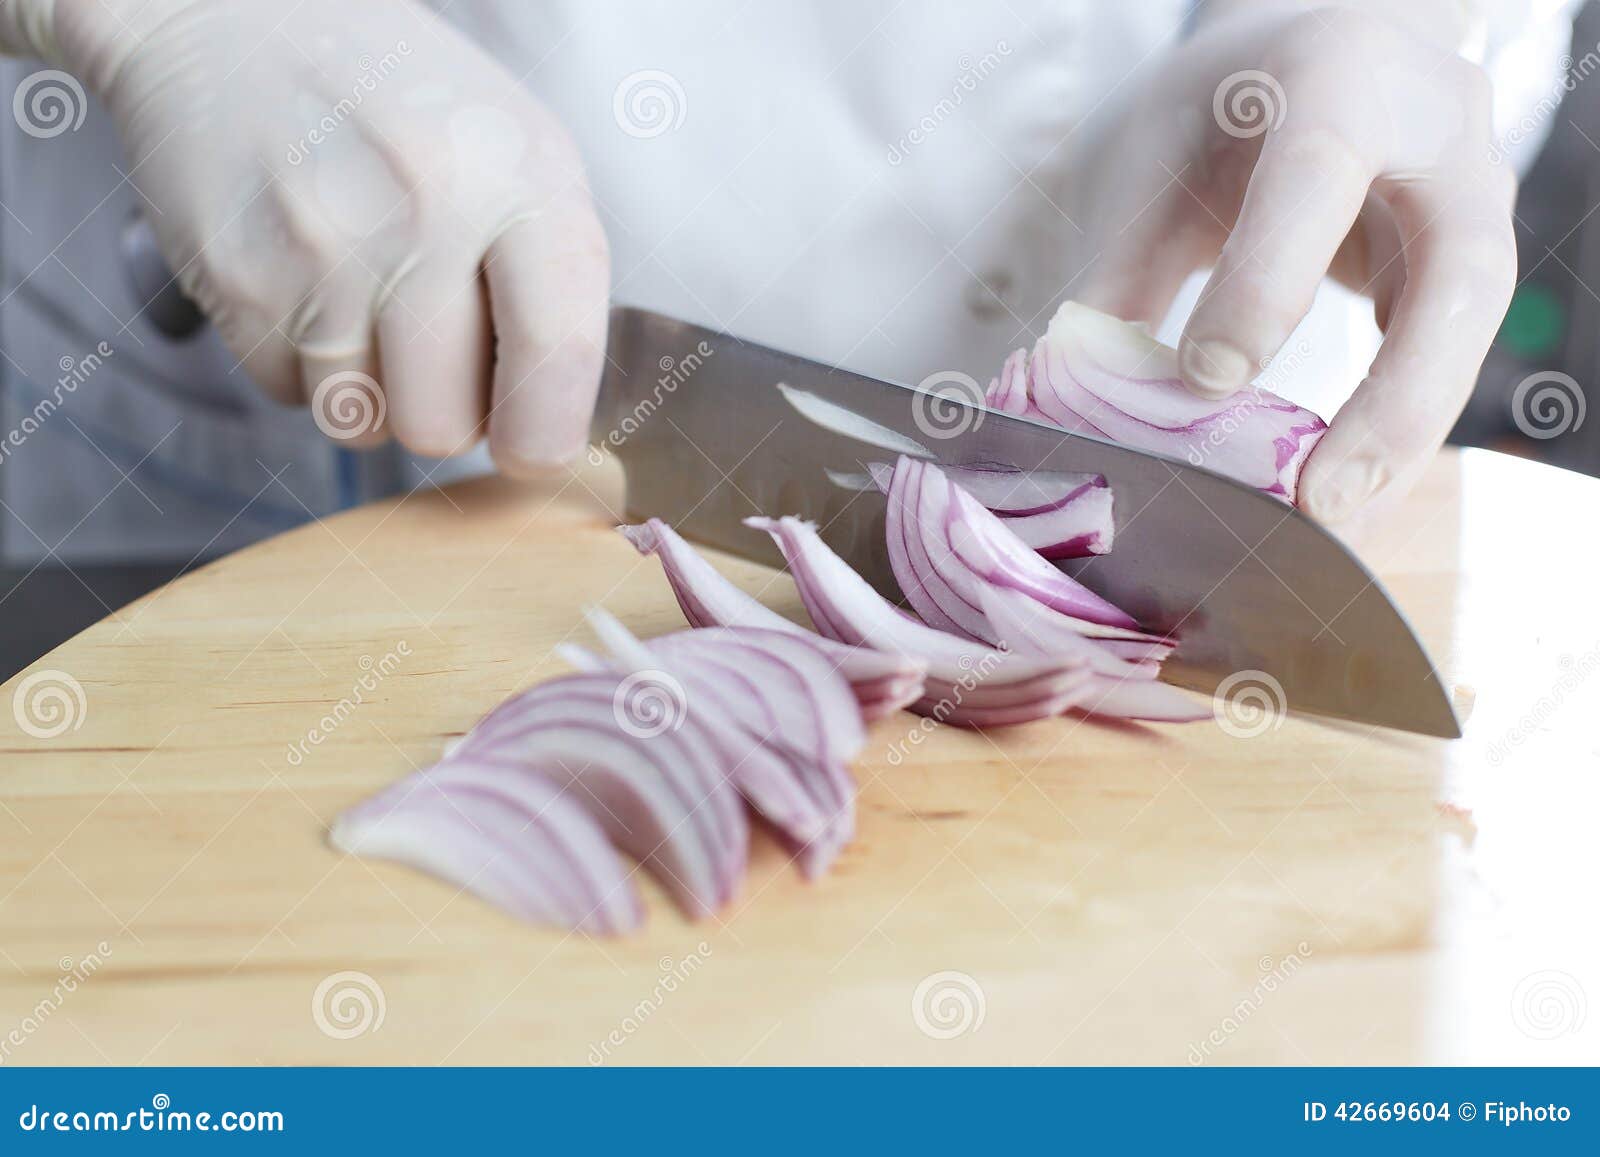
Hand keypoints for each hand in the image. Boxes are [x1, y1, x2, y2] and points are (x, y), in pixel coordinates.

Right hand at [36, 0, 609, 469]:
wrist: (233, 18)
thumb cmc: (401, 100)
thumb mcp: (518, 153)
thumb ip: (558, 278)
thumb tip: (560, 419)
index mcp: (521, 174)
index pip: (559, 351)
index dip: (546, 434)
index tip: (532, 448)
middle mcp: (427, 207)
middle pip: (446, 425)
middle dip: (444, 408)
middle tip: (430, 340)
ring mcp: (325, 245)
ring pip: (365, 424)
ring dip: (370, 387)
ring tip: (364, 292)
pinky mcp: (241, 276)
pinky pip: (290, 394)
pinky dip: (301, 362)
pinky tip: (306, 280)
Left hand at [1076, 5, 1516, 521]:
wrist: (1322, 51)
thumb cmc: (1227, 104)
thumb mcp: (1156, 154)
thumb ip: (1123, 266)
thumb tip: (1074, 397)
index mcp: (1341, 75)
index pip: (1316, 176)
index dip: (1265, 283)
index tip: (1207, 380)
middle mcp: (1439, 130)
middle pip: (1458, 272)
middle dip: (1396, 399)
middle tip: (1322, 499)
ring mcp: (1476, 195)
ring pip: (1472, 327)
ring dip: (1406, 434)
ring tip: (1334, 518)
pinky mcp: (1469, 259)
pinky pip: (1449, 349)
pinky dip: (1397, 426)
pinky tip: (1343, 487)